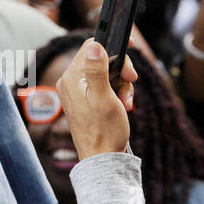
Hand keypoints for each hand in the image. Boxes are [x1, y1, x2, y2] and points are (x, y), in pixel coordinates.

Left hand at [57, 39, 136, 158]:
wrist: (102, 157)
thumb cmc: (104, 131)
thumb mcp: (104, 98)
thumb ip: (98, 71)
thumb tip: (94, 45)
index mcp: (71, 78)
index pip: (90, 47)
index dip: (112, 46)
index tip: (131, 46)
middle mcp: (71, 81)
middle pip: (100, 59)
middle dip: (120, 69)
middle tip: (132, 80)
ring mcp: (77, 90)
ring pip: (106, 73)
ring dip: (122, 85)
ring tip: (126, 102)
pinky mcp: (86, 99)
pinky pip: (104, 86)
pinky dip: (117, 93)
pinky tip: (123, 106)